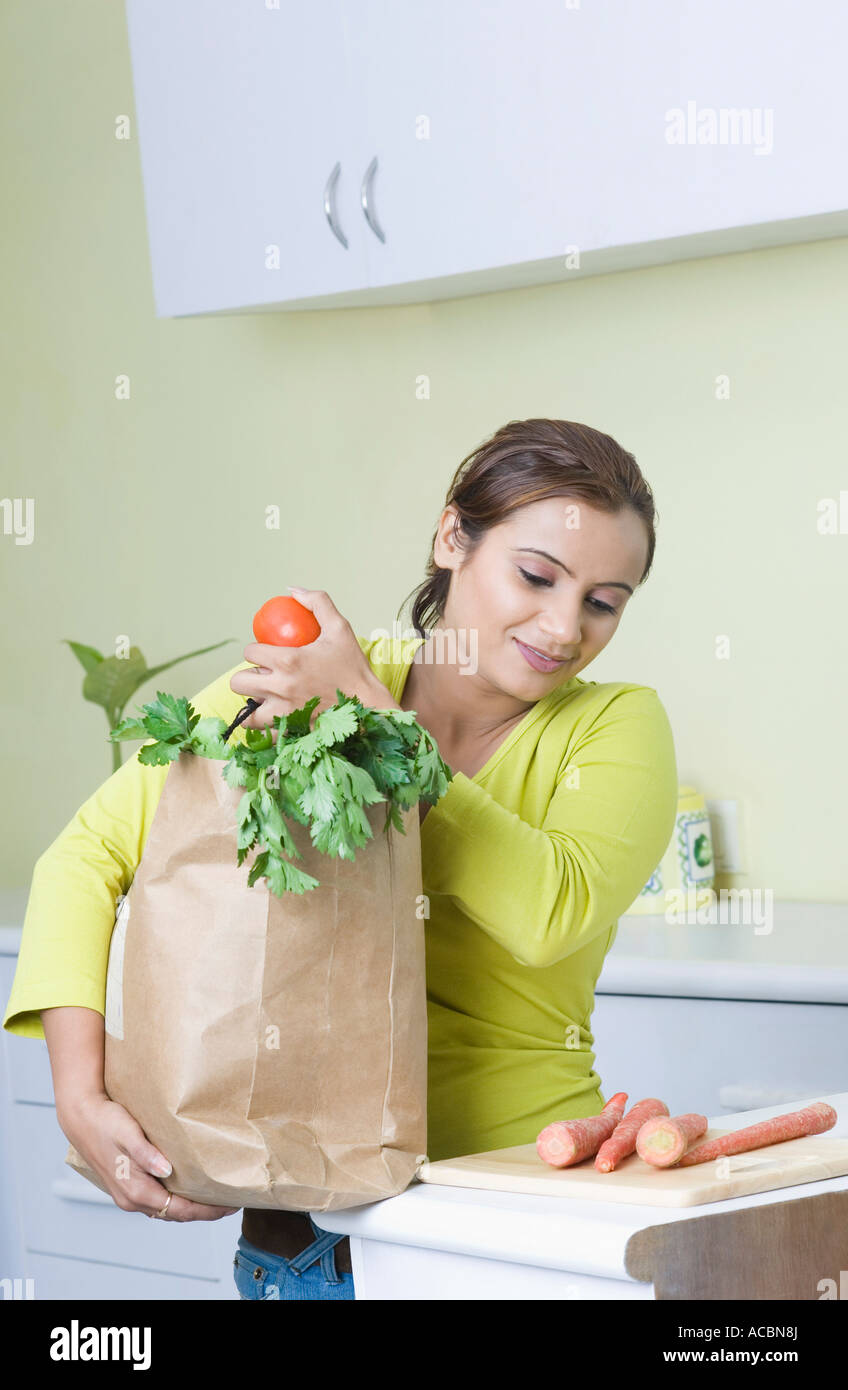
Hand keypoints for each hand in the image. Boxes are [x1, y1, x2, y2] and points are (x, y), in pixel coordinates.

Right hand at [58, 1091, 239, 1221]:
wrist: (81, 1118)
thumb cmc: (106, 1122)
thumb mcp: (128, 1134)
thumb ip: (146, 1154)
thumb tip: (166, 1171)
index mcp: (135, 1191)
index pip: (179, 1210)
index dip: (206, 1210)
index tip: (228, 1206)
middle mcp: (131, 1200)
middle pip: (174, 1214)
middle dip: (203, 1212)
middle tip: (229, 1203)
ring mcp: (127, 1195)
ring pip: (165, 1210)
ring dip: (189, 1208)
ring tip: (212, 1198)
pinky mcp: (125, 1186)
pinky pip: (156, 1202)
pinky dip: (175, 1202)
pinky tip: (186, 1190)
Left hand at [230, 587, 395, 731]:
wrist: (369, 707)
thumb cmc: (354, 668)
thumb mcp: (340, 628)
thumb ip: (317, 603)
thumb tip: (292, 590)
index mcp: (288, 660)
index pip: (249, 653)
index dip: (254, 652)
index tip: (265, 655)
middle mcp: (280, 687)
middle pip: (238, 681)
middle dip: (247, 677)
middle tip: (263, 676)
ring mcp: (282, 713)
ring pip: (246, 710)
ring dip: (252, 703)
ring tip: (266, 698)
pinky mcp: (288, 732)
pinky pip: (261, 732)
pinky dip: (263, 725)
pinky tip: (273, 717)